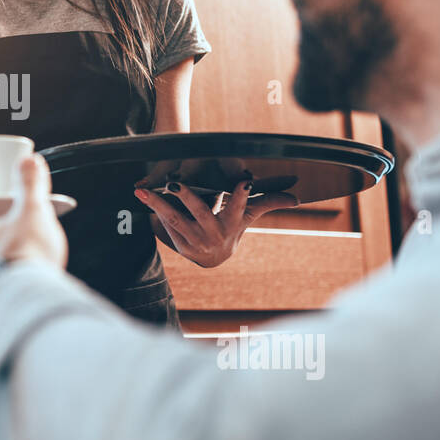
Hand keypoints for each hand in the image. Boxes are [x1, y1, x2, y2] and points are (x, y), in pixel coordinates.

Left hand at [135, 180, 298, 267]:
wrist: (215, 258)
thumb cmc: (232, 227)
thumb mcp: (248, 215)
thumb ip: (268, 202)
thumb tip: (296, 199)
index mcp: (234, 222)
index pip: (241, 206)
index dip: (242, 194)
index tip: (243, 180)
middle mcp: (215, 233)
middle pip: (201, 212)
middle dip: (188, 197)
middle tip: (174, 182)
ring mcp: (196, 240)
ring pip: (176, 220)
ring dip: (159, 205)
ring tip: (143, 191)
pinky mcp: (180, 245)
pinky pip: (167, 227)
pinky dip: (155, 212)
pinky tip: (143, 196)